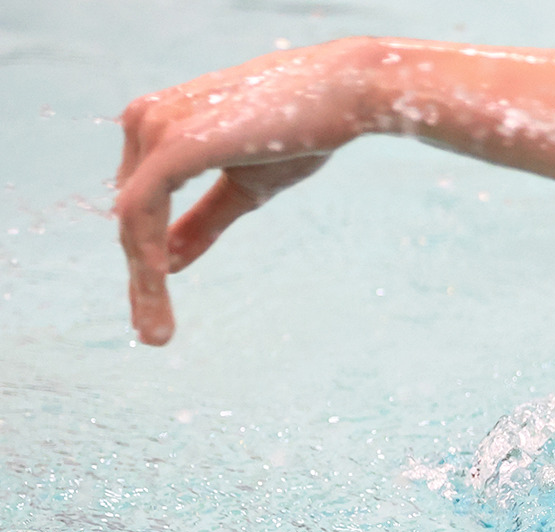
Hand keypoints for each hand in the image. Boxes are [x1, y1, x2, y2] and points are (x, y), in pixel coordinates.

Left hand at [114, 39, 378, 343]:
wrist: (344, 91)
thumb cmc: (302, 129)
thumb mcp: (246, 186)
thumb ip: (204, 220)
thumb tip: (170, 262)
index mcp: (159, 123)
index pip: (140, 201)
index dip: (146, 256)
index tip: (154, 311)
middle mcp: (146, 119)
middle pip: (130, 214)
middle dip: (142, 279)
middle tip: (154, 336)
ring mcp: (156, 128)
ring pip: (132, 220)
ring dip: (143, 281)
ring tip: (156, 334)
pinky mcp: (174, 145)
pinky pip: (143, 212)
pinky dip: (147, 258)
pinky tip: (159, 292)